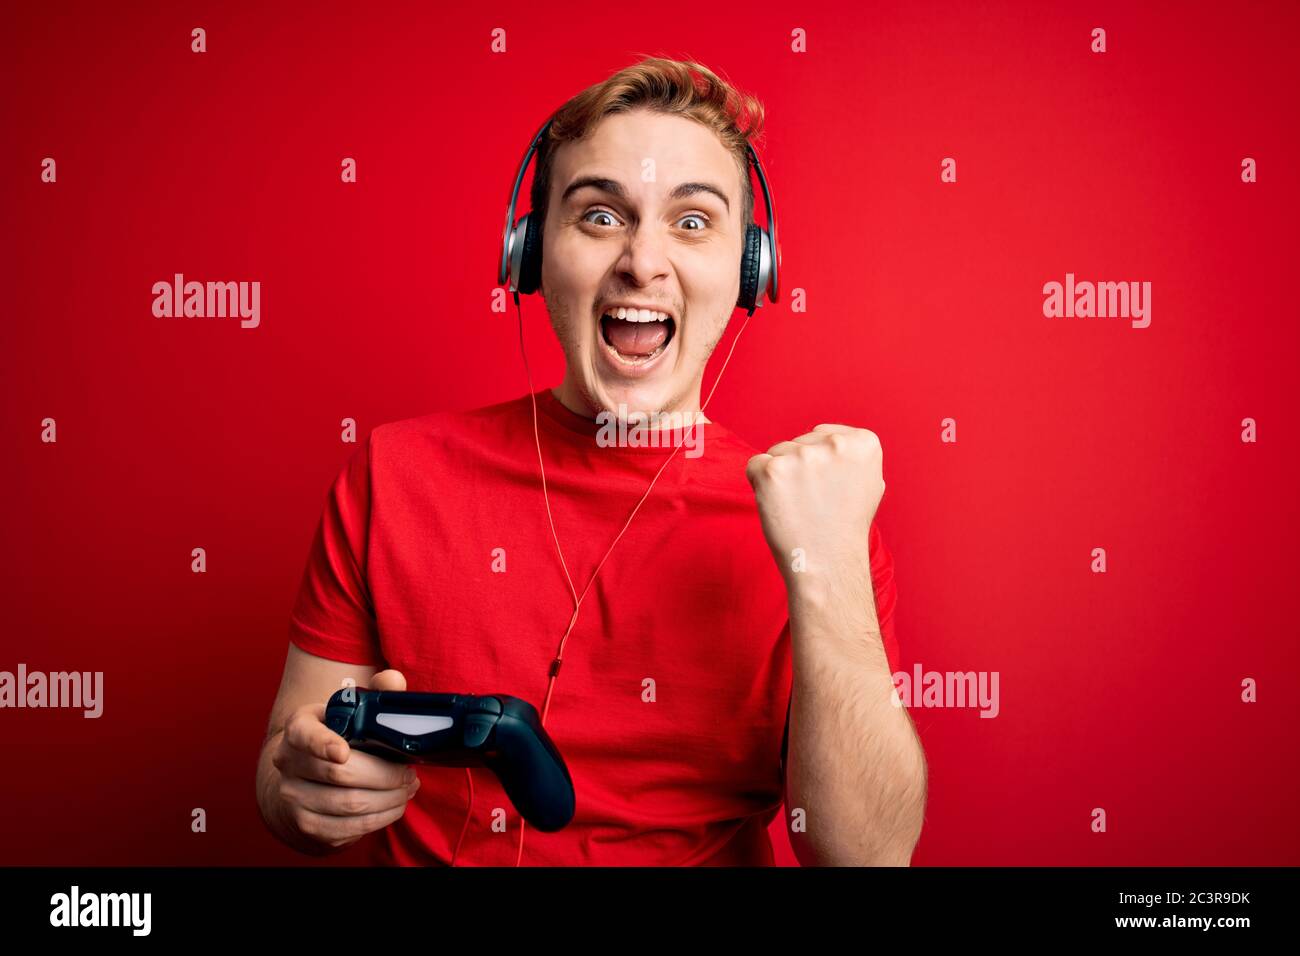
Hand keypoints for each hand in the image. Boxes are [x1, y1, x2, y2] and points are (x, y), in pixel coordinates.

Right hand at [270, 669, 418, 850]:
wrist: (306, 776)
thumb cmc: (339, 736)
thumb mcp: (351, 710)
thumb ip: (376, 692)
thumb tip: (394, 681)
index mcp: (300, 726)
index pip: (306, 735)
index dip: (323, 744)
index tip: (342, 752)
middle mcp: (288, 761)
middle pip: (341, 775)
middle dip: (385, 776)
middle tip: (410, 774)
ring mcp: (293, 796)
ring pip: (348, 805)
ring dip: (388, 800)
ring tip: (407, 789)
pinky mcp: (307, 825)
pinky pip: (347, 829)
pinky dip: (378, 820)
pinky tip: (393, 807)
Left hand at [744, 424, 884, 598]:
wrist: (828, 565)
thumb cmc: (845, 528)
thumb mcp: (869, 482)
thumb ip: (851, 454)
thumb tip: (833, 437)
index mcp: (863, 443)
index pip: (822, 433)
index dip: (819, 464)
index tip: (828, 489)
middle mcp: (836, 444)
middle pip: (798, 442)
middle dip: (798, 469)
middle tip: (812, 503)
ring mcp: (803, 455)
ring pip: (777, 453)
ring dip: (780, 477)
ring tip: (798, 507)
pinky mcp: (773, 470)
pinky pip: (755, 465)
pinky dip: (759, 485)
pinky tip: (780, 507)